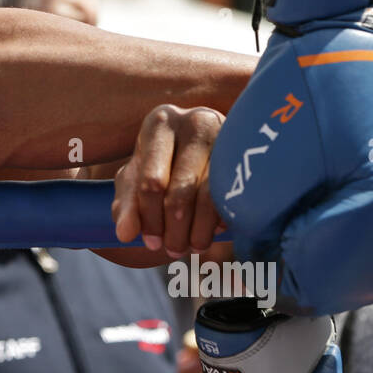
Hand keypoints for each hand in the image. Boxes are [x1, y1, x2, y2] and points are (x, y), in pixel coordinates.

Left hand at [103, 105, 227, 267]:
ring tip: (192, 246)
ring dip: (199, 230)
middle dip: (175, 229)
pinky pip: (235, 196)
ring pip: (211, 196)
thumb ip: (127, 205)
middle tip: (172, 250)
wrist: (197, 142)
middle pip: (182, 189)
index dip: (150, 218)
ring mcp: (226, 136)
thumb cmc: (159, 162)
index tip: (150, 243)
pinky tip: (212, 230)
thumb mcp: (135, 177)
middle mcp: (194, 123)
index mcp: (160, 123)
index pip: (152, 181)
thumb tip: (125, 234)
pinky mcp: (247, 156)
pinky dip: (221, 219)